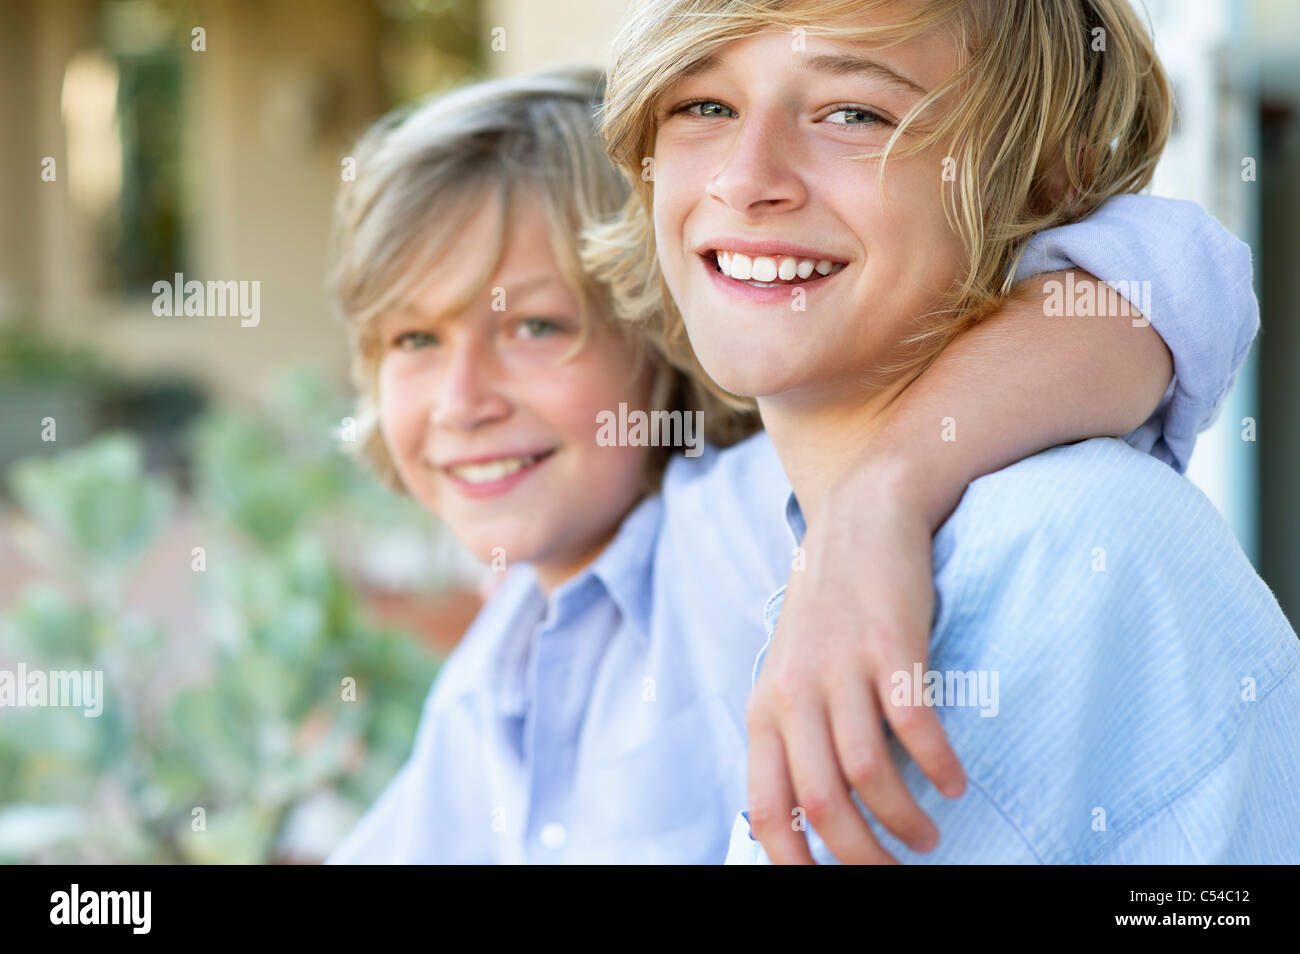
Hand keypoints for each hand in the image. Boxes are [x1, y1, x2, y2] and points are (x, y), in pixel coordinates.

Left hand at [744, 461, 966, 863]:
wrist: (862, 516)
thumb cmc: (831, 607)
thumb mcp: (791, 671)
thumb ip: (792, 733)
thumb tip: (806, 814)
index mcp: (765, 708)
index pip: (767, 809)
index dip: (795, 863)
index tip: (829, 888)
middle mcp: (794, 693)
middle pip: (821, 805)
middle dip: (862, 858)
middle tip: (896, 873)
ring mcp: (840, 668)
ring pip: (867, 775)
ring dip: (904, 821)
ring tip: (929, 836)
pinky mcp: (890, 647)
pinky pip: (915, 728)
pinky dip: (938, 768)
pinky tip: (954, 784)